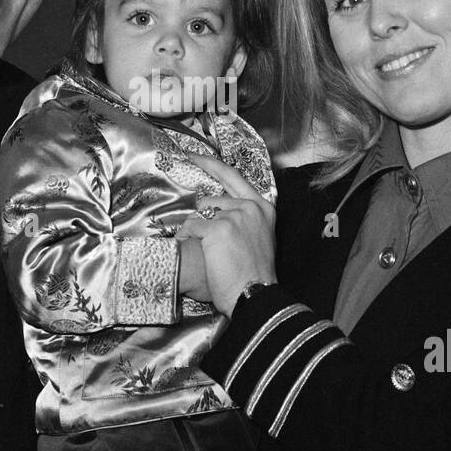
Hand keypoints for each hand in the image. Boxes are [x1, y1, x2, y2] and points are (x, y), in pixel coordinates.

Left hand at [175, 156, 276, 314]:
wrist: (254, 294)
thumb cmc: (255, 274)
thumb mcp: (260, 238)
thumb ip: (246, 220)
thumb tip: (223, 213)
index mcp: (263, 207)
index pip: (233, 176)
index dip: (211, 164)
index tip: (194, 156)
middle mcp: (249, 206)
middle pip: (211, 199)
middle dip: (200, 216)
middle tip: (193, 223)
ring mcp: (233, 215)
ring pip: (198, 216)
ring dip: (195, 232)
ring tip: (206, 254)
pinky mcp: (217, 228)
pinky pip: (190, 228)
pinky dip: (187, 240)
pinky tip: (198, 254)